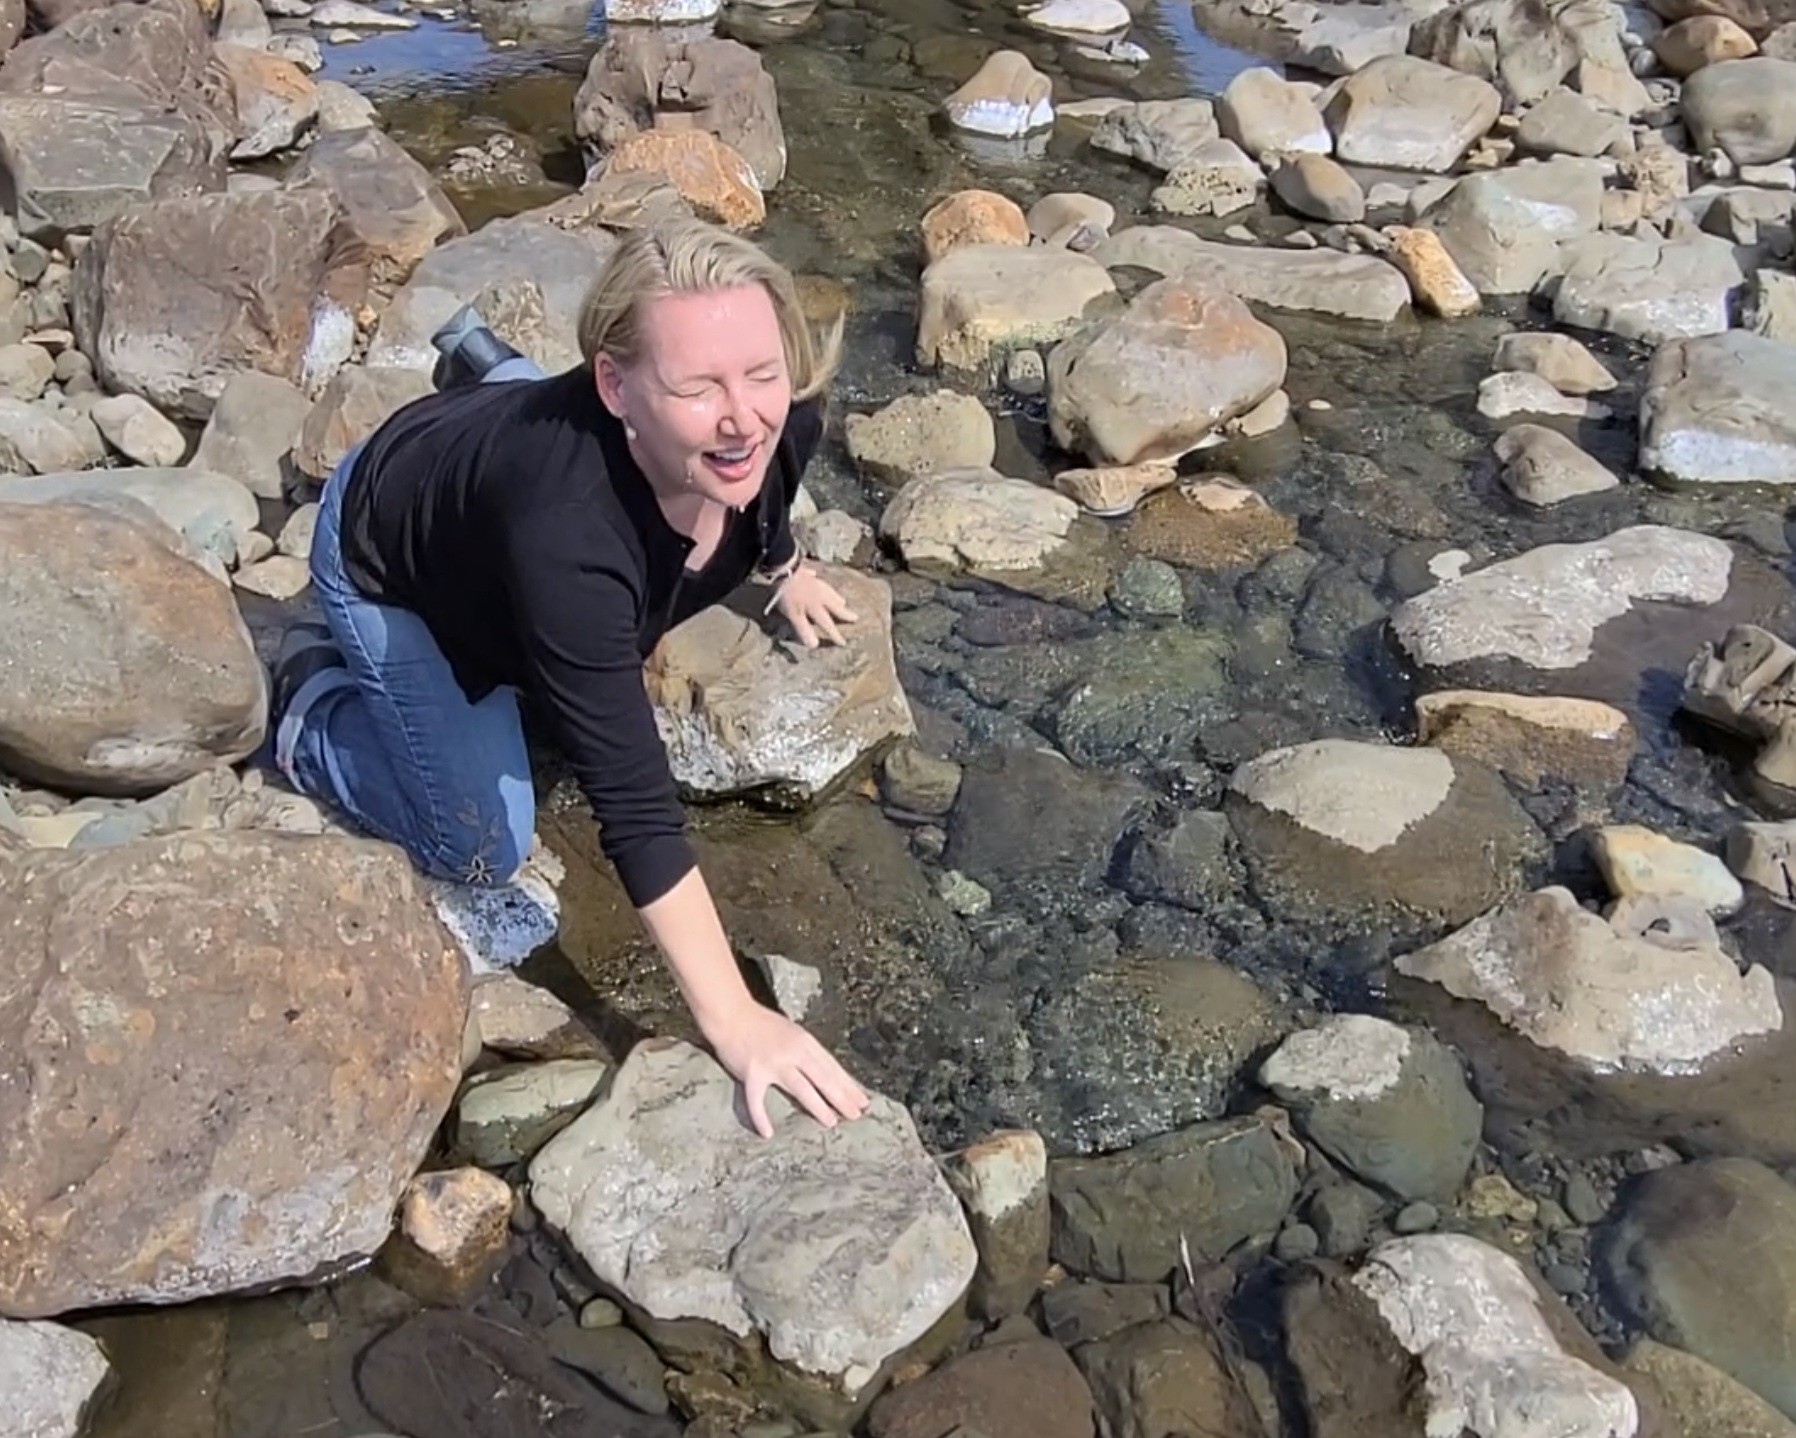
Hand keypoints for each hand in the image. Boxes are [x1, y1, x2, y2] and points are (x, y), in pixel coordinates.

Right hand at [701, 998, 870, 1137]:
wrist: (730, 1014)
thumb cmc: (760, 1023)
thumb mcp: (791, 1031)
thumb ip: (805, 1051)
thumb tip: (824, 1071)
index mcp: (804, 1041)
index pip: (831, 1067)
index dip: (848, 1085)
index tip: (863, 1100)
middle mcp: (793, 1052)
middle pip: (823, 1078)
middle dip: (841, 1098)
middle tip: (856, 1115)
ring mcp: (773, 1062)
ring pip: (800, 1088)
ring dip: (817, 1106)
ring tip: (831, 1122)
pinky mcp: (752, 1073)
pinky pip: (757, 1100)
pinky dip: (761, 1117)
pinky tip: (767, 1133)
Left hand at [774, 563, 857, 648]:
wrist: (783, 569)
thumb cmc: (788, 595)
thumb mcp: (794, 616)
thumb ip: (804, 629)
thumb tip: (814, 645)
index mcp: (817, 607)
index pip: (827, 624)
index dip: (834, 634)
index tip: (843, 642)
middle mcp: (820, 595)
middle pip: (835, 606)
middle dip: (845, 613)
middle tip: (855, 618)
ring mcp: (815, 583)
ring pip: (830, 592)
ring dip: (837, 598)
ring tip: (842, 601)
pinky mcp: (806, 574)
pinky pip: (816, 579)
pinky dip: (820, 582)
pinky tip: (817, 577)